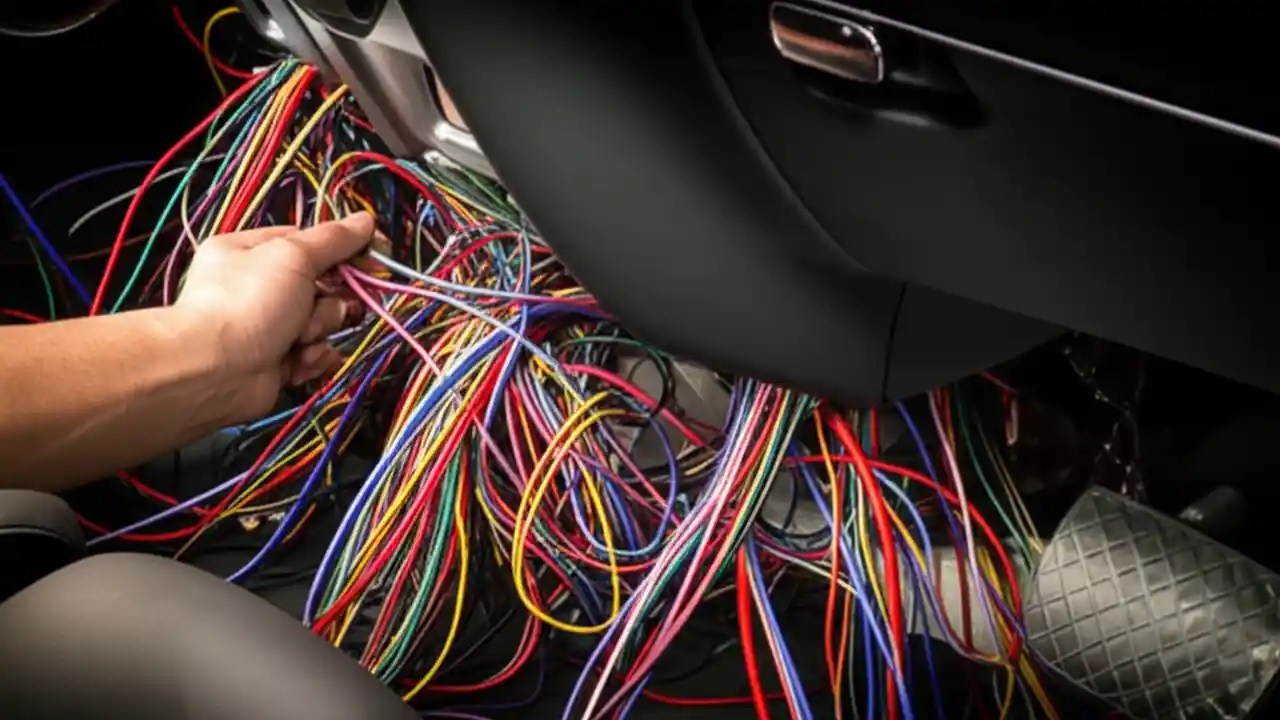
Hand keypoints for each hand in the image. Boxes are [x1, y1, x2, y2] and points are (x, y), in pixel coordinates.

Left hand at [172, 213, 375, 422]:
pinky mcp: (279, 361)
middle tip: (334, 307)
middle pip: (322, 285)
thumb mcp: (293, 257)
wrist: (216, 371)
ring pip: (322, 322)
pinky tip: (298, 361)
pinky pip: (315, 353)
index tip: (373, 260)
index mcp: (251, 251)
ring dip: (319, 330)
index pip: (308, 243)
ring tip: (300, 339)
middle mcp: (259, 287)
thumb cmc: (250, 302)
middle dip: (331, 300)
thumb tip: (367, 220)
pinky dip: (312, 358)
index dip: (343, 251)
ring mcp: (269, 326)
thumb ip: (334, 239)